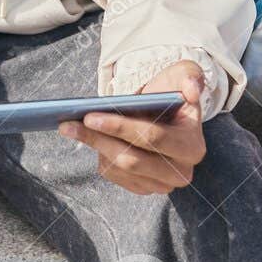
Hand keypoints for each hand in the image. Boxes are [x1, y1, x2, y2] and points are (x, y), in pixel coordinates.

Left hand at [60, 60, 208, 195]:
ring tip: (70, 127)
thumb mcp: (184, 74)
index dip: (120, 127)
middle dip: (99, 140)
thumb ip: (191, 76)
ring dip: (94, 147)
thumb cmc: (172, 91)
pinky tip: (89, 138)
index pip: (152, 138)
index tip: (90, 116)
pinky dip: (100, 156)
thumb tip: (191, 90)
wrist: (166, 110)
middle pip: (132, 160)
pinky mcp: (144, 187)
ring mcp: (162, 184)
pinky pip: (115, 176)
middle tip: (69, 124)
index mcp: (192, 146)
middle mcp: (181, 172)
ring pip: (120, 169)